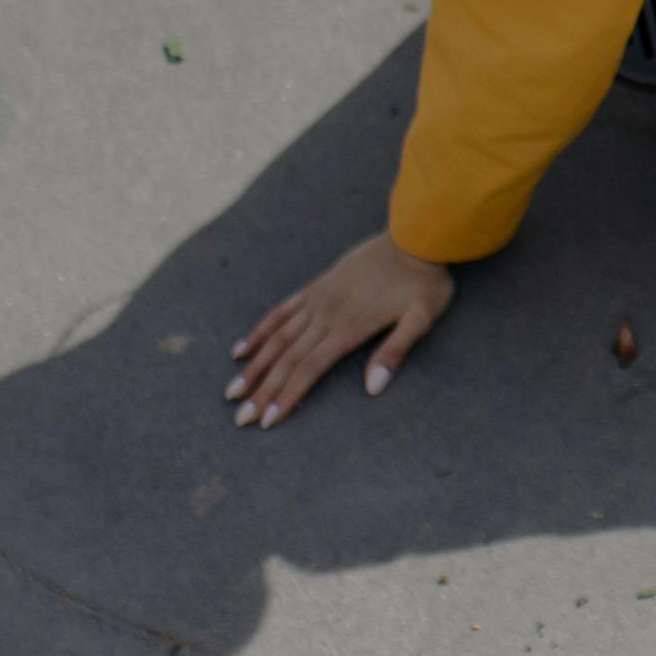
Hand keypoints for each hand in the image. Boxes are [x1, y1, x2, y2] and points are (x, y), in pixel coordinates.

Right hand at [230, 230, 451, 425]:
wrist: (415, 235)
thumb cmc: (424, 282)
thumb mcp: (421, 318)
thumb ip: (394, 351)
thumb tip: (373, 388)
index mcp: (349, 327)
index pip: (309, 369)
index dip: (287, 395)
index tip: (266, 420)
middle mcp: (325, 315)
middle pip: (286, 359)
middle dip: (262, 390)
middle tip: (239, 418)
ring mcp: (317, 299)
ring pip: (277, 338)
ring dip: (253, 366)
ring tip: (231, 391)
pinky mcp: (315, 287)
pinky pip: (280, 311)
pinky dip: (259, 331)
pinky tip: (241, 349)